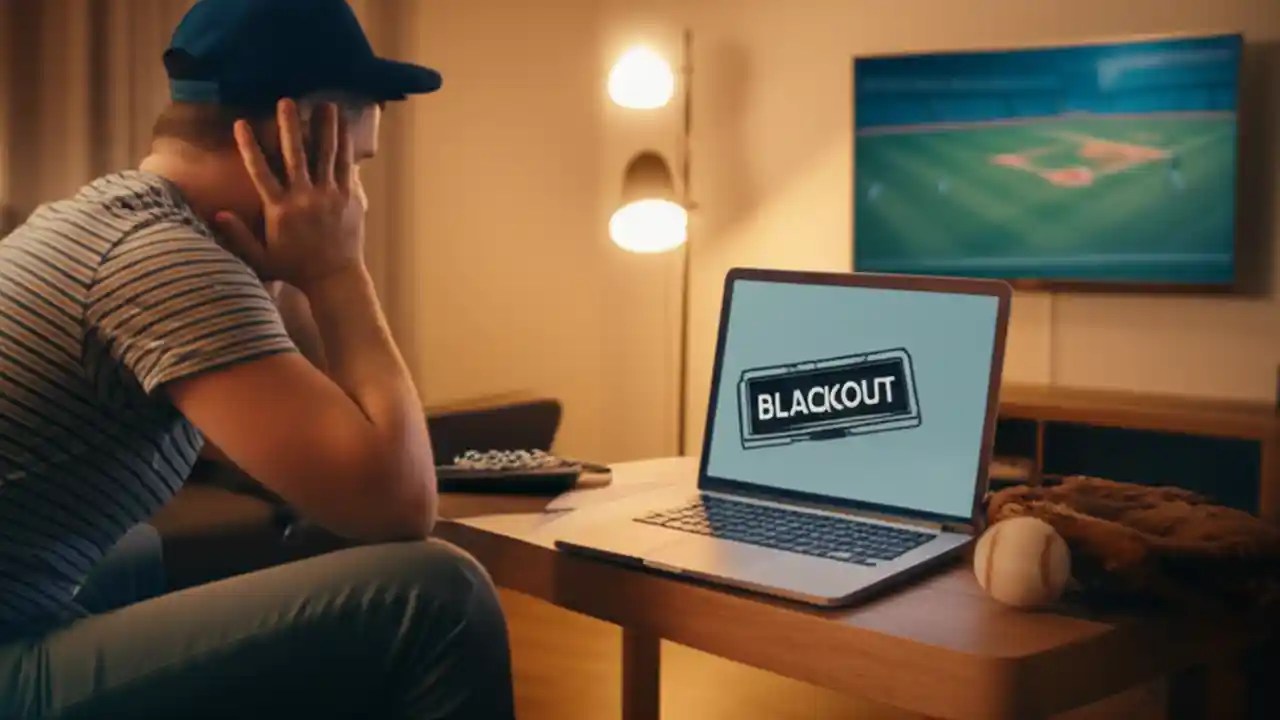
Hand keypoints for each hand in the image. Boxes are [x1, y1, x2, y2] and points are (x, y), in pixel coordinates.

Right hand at [213, 99, 365, 291]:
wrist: (334, 278)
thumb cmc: (294, 267)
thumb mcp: (260, 257)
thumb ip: (238, 235)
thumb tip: (217, 213)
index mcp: (280, 210)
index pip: (260, 172)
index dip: (249, 146)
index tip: (241, 123)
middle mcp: (305, 198)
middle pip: (296, 155)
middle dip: (290, 126)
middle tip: (286, 101)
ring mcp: (330, 196)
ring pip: (326, 155)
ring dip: (325, 127)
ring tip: (325, 103)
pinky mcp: (350, 197)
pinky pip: (347, 166)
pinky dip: (345, 145)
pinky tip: (344, 126)